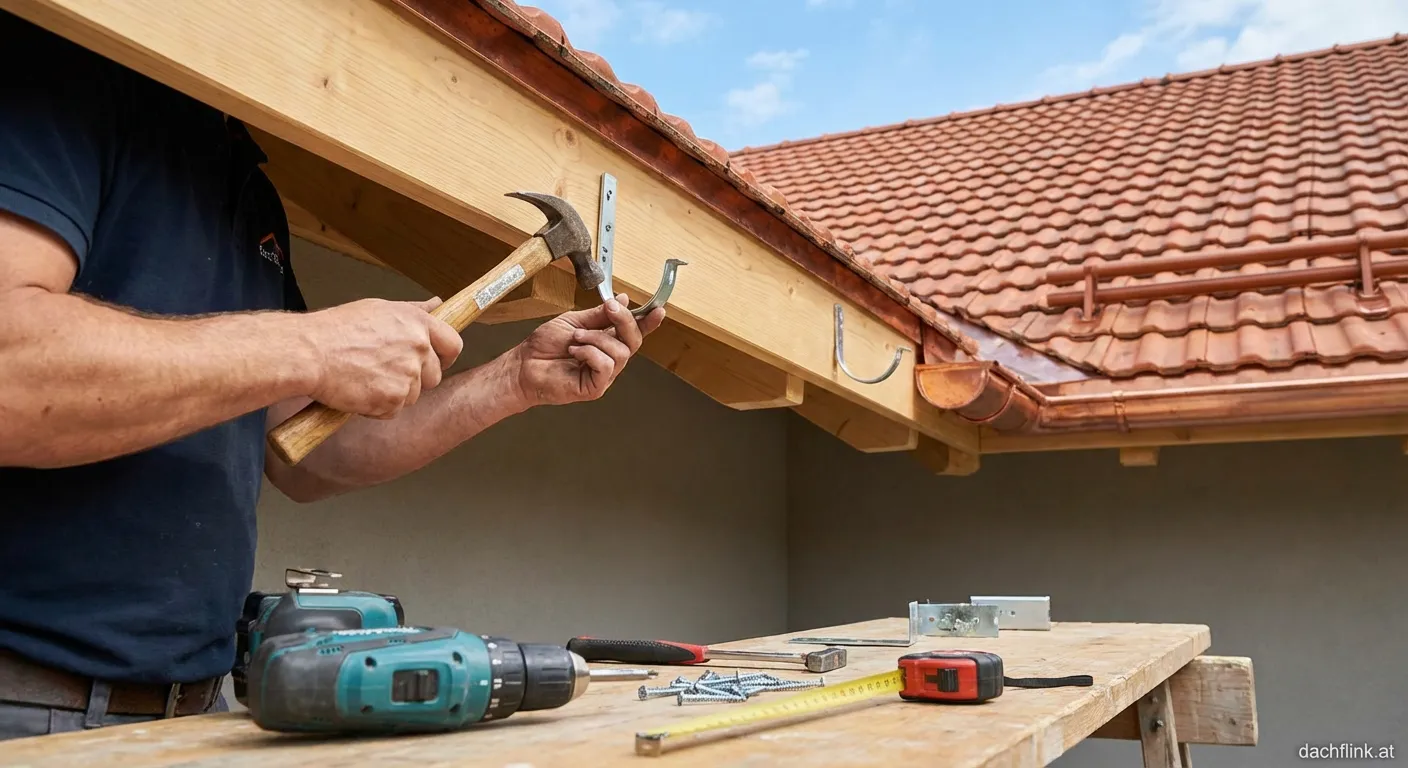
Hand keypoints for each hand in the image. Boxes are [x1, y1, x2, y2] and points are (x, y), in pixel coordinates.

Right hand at [300, 297, 462, 417]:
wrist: (309, 353)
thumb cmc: (336, 330)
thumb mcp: (379, 310)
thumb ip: (413, 311)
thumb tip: (437, 305)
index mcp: (417, 324)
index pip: (453, 344)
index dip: (445, 356)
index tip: (436, 362)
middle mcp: (418, 349)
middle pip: (434, 376)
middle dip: (416, 379)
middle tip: (385, 372)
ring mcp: (407, 376)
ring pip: (413, 395)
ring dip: (394, 393)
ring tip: (365, 377)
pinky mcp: (393, 400)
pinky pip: (393, 410)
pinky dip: (378, 407)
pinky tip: (358, 390)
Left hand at [508, 293, 663, 406]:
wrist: (523, 365)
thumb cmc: (543, 346)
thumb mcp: (574, 321)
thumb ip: (599, 315)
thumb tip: (622, 300)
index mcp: (606, 341)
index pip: (633, 332)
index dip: (648, 322)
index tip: (658, 310)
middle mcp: (609, 358)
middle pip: (634, 340)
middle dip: (624, 321)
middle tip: (609, 309)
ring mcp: (603, 374)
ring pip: (620, 352)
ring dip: (596, 339)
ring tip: (575, 339)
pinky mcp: (595, 387)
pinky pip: (606, 366)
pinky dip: (590, 354)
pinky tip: (575, 353)